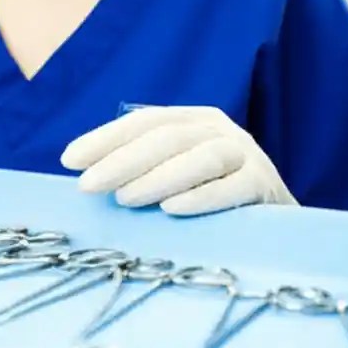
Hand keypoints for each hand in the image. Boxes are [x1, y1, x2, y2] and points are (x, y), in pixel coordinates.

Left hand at [60, 106, 296, 214]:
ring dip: (156, 177)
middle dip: (120, 160)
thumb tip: (86, 176)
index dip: (104, 138)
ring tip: (123, 198)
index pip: (143, 122)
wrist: (279, 227)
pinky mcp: (266, 185)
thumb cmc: (212, 200)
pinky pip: (232, 187)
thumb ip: (141, 168)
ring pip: (199, 157)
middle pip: (165, 137)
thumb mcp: (176, 175)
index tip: (68, 160)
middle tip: (86, 185)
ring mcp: (247, 154)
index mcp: (193, 120)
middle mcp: (220, 130)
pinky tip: (171, 210)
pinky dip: (200, 197)